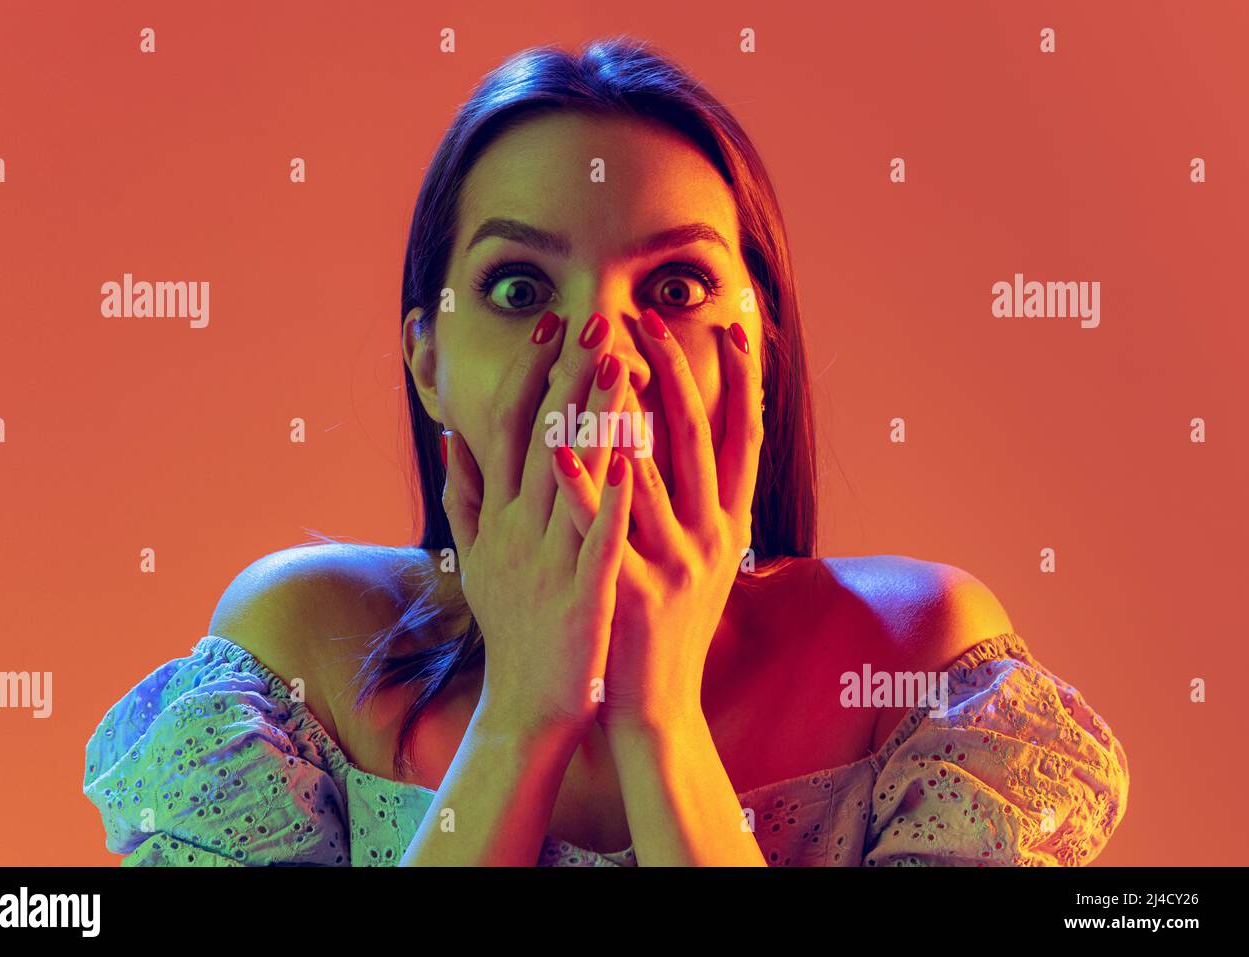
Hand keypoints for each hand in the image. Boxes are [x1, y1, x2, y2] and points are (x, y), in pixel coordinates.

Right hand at [441, 310, 633, 735]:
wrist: (525, 705)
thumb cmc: (510, 625)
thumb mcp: (475, 557)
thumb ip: (464, 494)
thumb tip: (450, 435)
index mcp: (500, 517)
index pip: (514, 432)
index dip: (532, 378)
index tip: (550, 327)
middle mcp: (519, 530)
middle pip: (545, 440)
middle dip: (570, 379)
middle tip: (595, 322)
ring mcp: (550, 562)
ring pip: (574, 480)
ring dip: (596, 421)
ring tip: (621, 366)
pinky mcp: (582, 597)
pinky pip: (598, 541)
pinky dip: (612, 502)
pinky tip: (634, 462)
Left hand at [550, 307, 764, 731]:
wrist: (657, 706)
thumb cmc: (667, 622)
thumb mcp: (699, 559)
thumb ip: (697, 502)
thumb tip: (688, 439)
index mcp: (729, 524)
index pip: (746, 437)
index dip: (743, 380)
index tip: (736, 325)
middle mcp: (713, 537)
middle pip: (701, 440)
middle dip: (677, 374)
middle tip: (649, 320)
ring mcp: (677, 565)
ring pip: (654, 474)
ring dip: (630, 413)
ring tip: (609, 359)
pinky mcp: (633, 591)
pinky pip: (603, 528)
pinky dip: (584, 483)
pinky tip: (561, 445)